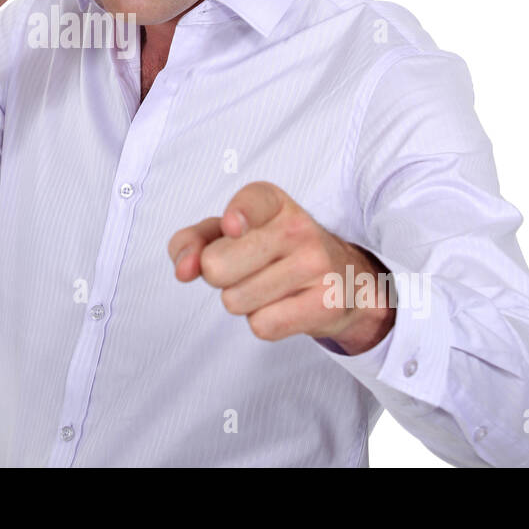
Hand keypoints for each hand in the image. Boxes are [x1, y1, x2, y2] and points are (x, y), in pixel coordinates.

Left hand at [167, 181, 395, 353]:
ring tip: (270, 287)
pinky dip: (265, 323)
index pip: (249, 203)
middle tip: (248, 270)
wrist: (345, 280)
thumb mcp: (231, 234)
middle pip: (217, 266)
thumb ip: (193, 241)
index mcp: (273, 202)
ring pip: (235, 300)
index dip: (236, 217)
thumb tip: (184, 269)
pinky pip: (262, 326)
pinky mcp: (327, 304)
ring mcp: (317, 265)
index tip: (232, 226)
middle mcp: (299, 227)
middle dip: (220, 277)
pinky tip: (286, 306)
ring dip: (243, 302)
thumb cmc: (273, 253)